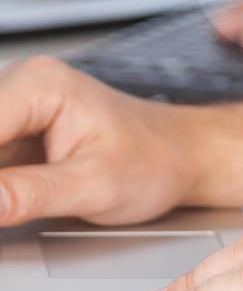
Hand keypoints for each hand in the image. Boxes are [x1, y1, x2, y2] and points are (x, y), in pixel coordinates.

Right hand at [0, 55, 197, 226]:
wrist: (179, 155)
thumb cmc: (153, 158)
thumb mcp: (92, 186)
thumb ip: (27, 195)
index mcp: (40, 84)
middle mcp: (23, 85)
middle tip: (7, 206)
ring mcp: (15, 109)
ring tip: (13, 205)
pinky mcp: (12, 134)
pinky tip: (7, 200)